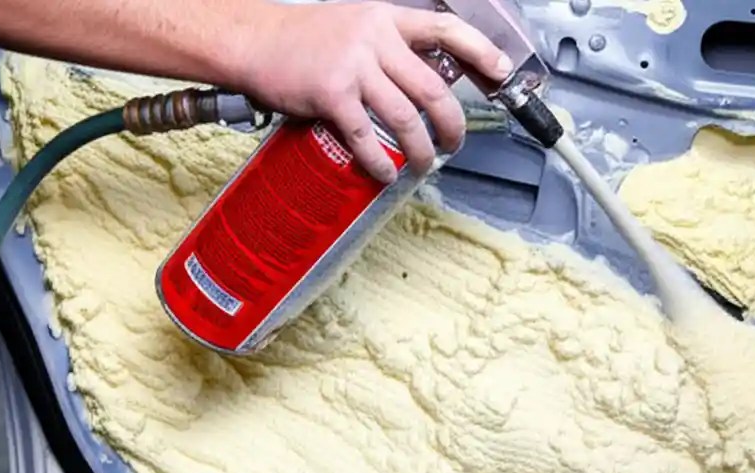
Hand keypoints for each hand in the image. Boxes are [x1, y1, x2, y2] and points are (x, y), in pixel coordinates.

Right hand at [233, 1, 512, 181]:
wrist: (252, 41)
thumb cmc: (304, 40)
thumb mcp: (356, 27)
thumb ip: (391, 48)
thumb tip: (427, 84)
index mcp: (386, 18)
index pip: (446, 28)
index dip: (480, 51)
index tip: (502, 72)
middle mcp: (375, 38)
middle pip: (433, 87)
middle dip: (452, 124)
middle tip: (455, 143)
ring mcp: (353, 65)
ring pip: (406, 116)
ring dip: (421, 149)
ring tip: (424, 163)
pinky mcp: (331, 93)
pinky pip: (366, 135)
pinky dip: (380, 160)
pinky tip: (385, 171)